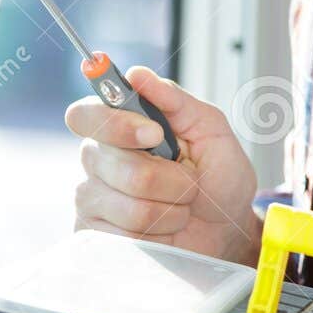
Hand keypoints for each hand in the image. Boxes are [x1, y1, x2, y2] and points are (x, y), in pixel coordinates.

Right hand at [65, 65, 260, 264]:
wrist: (227, 229)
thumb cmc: (219, 176)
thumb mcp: (210, 129)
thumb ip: (175, 100)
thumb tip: (137, 74)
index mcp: (118, 127)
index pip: (85, 116)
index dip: (117, 125)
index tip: (155, 133)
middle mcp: (97, 160)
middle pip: (116, 165)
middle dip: (170, 178)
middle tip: (190, 181)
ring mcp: (93, 201)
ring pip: (129, 205)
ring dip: (172, 208)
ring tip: (180, 206)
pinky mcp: (96, 238)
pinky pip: (126, 237)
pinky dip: (162, 233)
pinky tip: (165, 230)